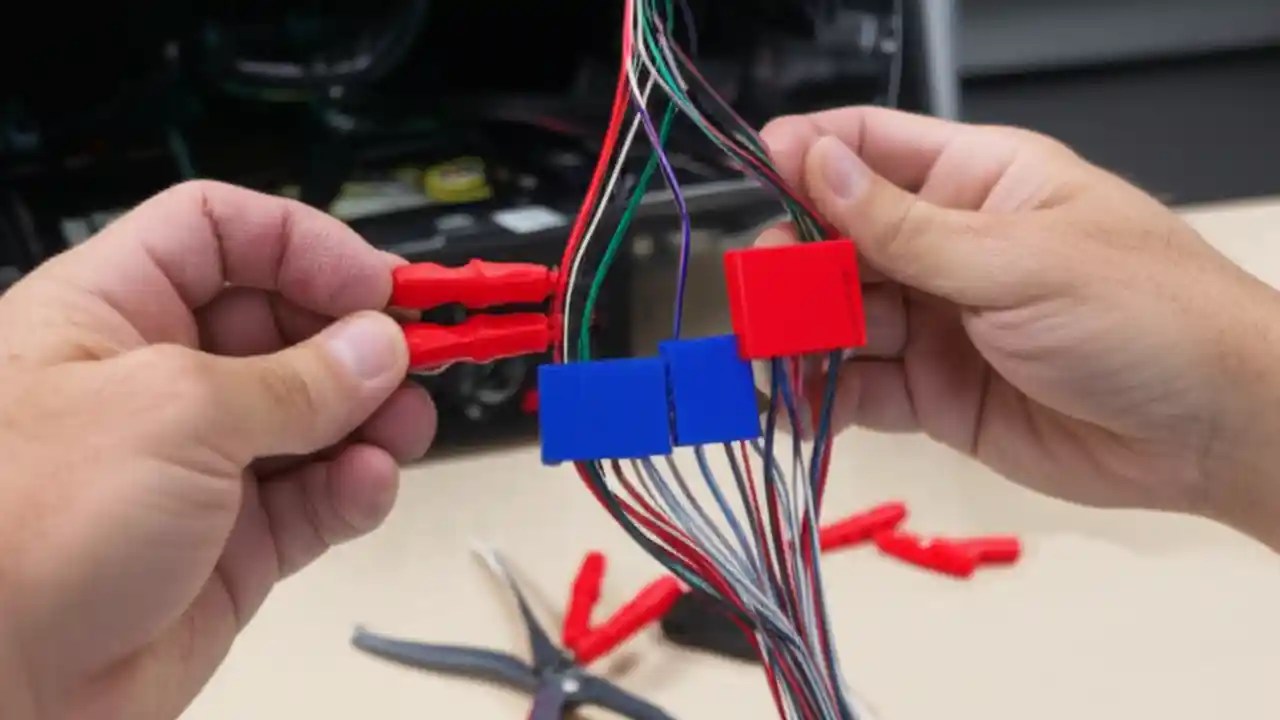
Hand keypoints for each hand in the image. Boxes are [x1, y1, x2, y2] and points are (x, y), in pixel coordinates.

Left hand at [0, 181, 435, 718]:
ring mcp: (201, 463)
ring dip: (371, 417)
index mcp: (111, 312)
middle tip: (411, 357)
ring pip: (314, 415)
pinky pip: (318, 497)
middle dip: (354, 338)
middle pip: (283, 323)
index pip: (219, 235)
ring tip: (403, 428)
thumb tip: (375, 347)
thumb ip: (294, 379)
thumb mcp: (174, 415)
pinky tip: (367, 485)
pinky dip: (355, 488)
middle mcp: (158, 380)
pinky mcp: (235, 541)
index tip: (374, 282)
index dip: (302, 246)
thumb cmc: (19, 534)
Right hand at [759, 107, 1279, 546]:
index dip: (812, 152)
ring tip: (770, 355)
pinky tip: (796, 401)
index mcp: (978, 182)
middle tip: (764, 290)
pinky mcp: (932, 394)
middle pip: (838, 239)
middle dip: (793, 261)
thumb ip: (905, 226)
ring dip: (797, 334)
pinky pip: (858, 387)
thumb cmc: (1147, 314)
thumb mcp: (1018, 258)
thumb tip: (815, 162)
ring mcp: (935, 323)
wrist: (1213, 432)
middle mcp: (946, 249)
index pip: (874, 148)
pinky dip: (820, 394)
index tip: (758, 167)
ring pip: (838, 317)